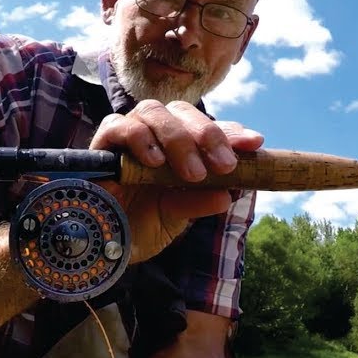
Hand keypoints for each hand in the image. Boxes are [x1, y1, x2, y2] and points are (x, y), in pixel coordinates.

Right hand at [89, 100, 264, 263]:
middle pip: (183, 112)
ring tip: (192, 173)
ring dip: (177, 139)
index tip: (255, 144)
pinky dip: (139, 138)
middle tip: (225, 167)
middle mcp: (155, 134)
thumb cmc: (140, 225)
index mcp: (178, 147)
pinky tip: (154, 161)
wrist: (101, 245)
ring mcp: (128, 135)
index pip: (207, 129)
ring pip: (154, 112)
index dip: (232, 133)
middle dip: (208, 136)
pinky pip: (119, 125)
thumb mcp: (176, 217)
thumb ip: (198, 202)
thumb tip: (229, 194)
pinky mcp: (102, 142)